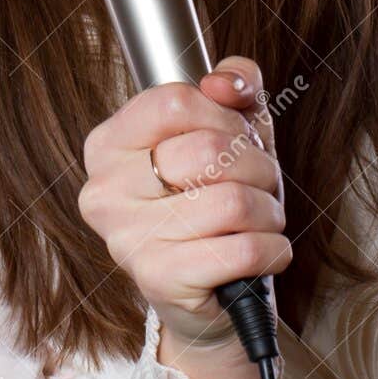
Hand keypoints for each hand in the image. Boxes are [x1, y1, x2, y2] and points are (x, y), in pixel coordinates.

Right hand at [78, 54, 290, 353]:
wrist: (203, 297)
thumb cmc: (212, 205)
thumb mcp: (226, 133)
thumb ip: (232, 88)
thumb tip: (228, 81)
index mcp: (108, 145)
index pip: (174, 103)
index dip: (225, 115)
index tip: (239, 135)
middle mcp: (105, 191)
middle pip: (207, 150)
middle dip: (258, 166)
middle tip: (261, 184)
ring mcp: (126, 239)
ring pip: (232, 201)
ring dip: (269, 210)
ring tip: (262, 219)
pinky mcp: (159, 280)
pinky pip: (242, 249)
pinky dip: (272, 249)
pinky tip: (266, 251)